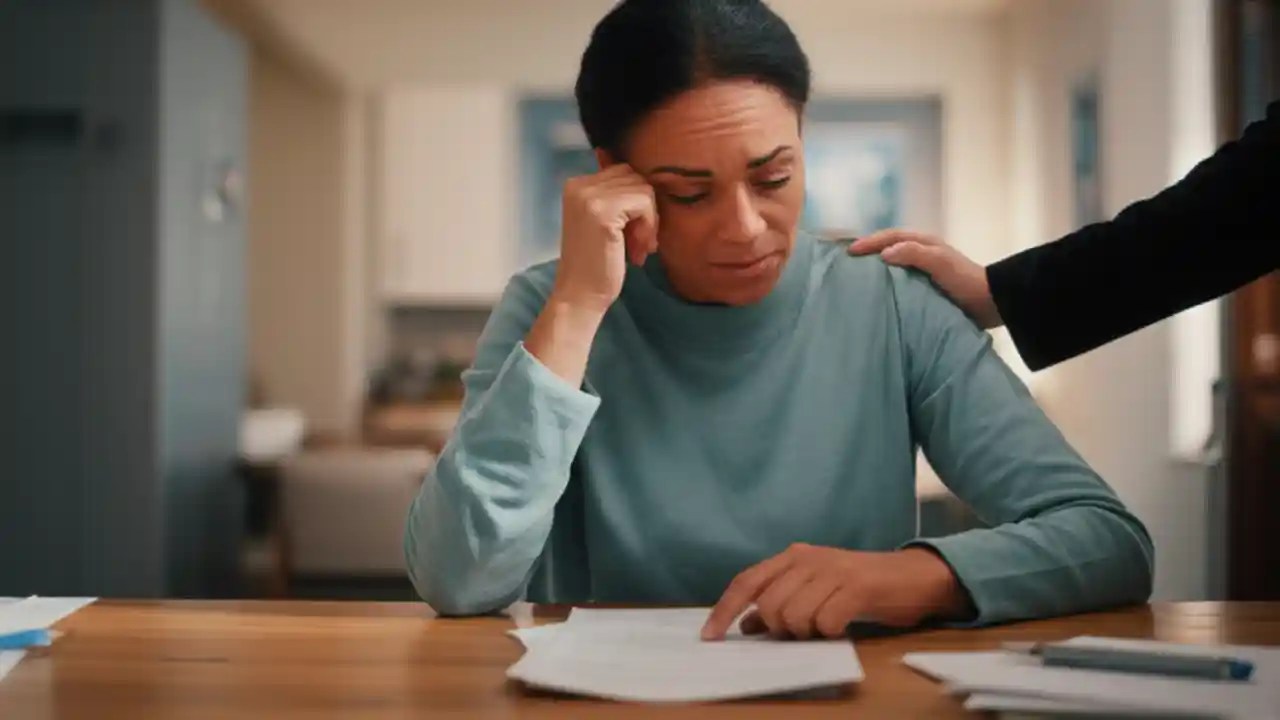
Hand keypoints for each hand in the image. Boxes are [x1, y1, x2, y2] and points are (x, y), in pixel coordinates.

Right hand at [551, 164, 658, 314]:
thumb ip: (617, 197)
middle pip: (634, 177)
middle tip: (639, 242)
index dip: (636, 202)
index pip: (623, 172)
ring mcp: (589, 196)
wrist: (580, 295)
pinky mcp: (603, 211)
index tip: (633, 234)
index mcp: (576, 184)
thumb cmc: (596, 264)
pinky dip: (649, 225)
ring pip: (643, 188)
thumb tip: (649, 178)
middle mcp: (579, 185)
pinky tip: (639, 249)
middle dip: (644, 209)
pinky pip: (645, 201)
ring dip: (648, 220)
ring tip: (638, 247)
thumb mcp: (604, 220)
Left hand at [700, 544, 969, 640]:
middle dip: (781, 628)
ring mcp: (833, 570)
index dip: (724, 610)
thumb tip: (744, 626)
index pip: (746, 582)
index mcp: (793, 557)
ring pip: (794, 615)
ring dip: (808, 632)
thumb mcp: (814, 592)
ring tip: (828, 625)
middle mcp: (808, 558)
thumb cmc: (860, 588)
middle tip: (806, 629)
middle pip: (768, 606)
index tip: (710, 637)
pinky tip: (844, 626)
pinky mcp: (857, 586)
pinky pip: (826, 621)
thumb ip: (780, 604)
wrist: (913, 577)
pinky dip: (831, 632)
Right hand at [848, 230, 1002, 329]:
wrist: (990, 303)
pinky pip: (899, 280)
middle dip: (868, 250)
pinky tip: (876, 293)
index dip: (869, 242)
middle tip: (845, 260)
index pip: (890, 237)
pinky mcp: (925, 286)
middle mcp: (922, 253)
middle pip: (888, 246)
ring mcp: (923, 270)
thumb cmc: (964, 281)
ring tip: (855, 277)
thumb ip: (914, 254)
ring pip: (892, 263)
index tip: (849, 252)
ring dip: (875, 266)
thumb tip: (884, 254)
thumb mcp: (940, 263)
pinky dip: (885, 282)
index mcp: (924, 243)